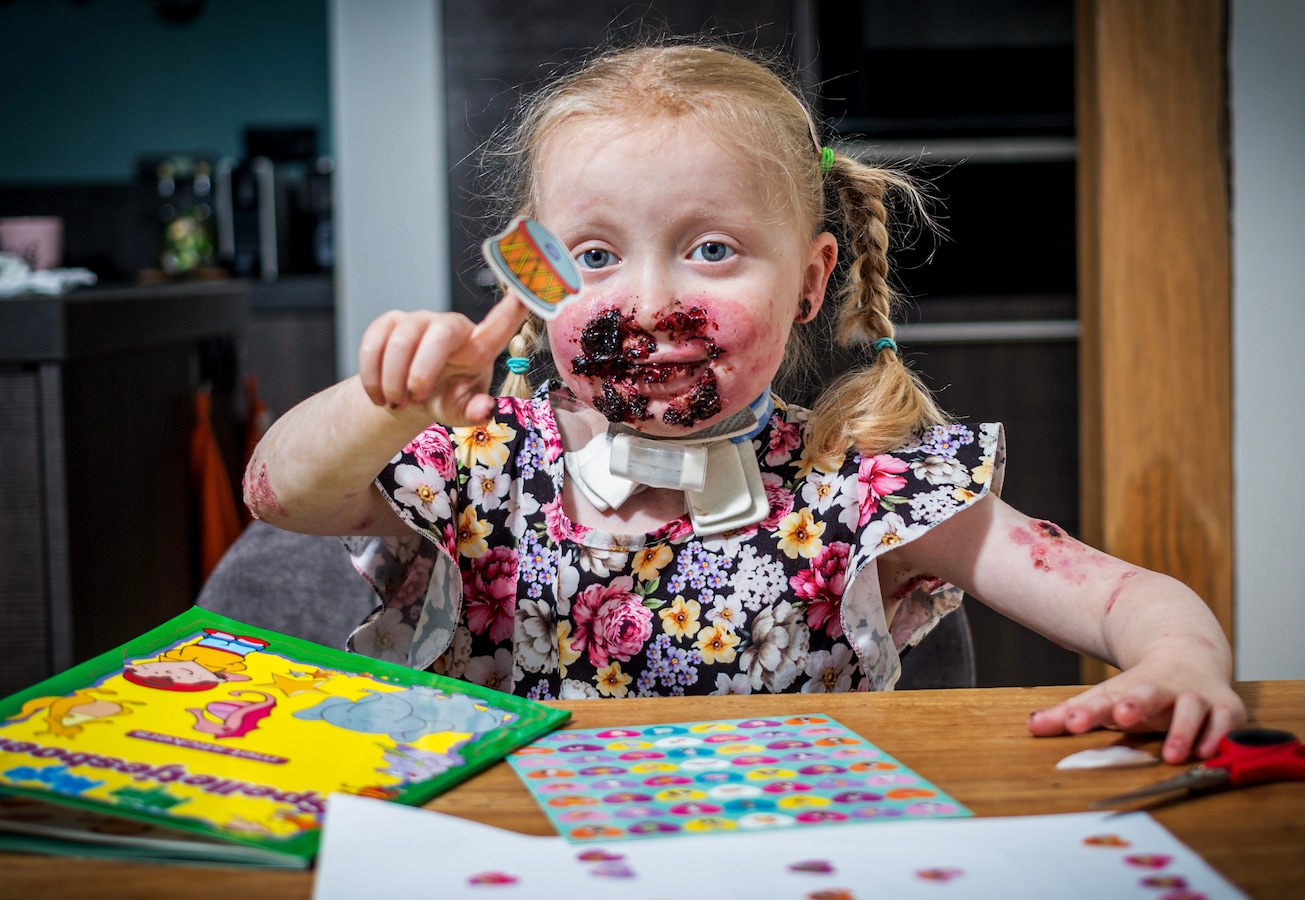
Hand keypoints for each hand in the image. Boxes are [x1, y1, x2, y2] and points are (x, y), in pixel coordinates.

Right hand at [357, 295, 528, 424]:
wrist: (409, 397)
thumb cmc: (446, 396)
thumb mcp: (461, 410)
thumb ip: (474, 412)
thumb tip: (486, 410)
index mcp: (478, 346)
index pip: (499, 326)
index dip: (512, 311)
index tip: (525, 295)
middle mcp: (450, 327)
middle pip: (440, 333)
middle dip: (423, 370)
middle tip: (415, 399)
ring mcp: (418, 321)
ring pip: (401, 340)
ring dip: (393, 379)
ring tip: (396, 403)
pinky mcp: (388, 323)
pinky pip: (374, 342)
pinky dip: (372, 375)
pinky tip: (378, 396)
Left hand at [1026, 655, 1245, 762]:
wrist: (1187, 654)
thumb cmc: (1142, 690)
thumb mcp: (1106, 700)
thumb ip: (1071, 715)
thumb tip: (1031, 726)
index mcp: (1127, 691)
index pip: (1102, 701)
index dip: (1087, 712)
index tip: (1073, 722)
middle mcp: (1160, 691)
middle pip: (1147, 694)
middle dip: (1136, 704)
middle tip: (1123, 715)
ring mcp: (1193, 696)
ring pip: (1190, 708)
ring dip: (1182, 729)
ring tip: (1172, 754)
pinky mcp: (1224, 706)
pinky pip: (1225, 720)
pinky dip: (1218, 734)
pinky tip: (1209, 751)